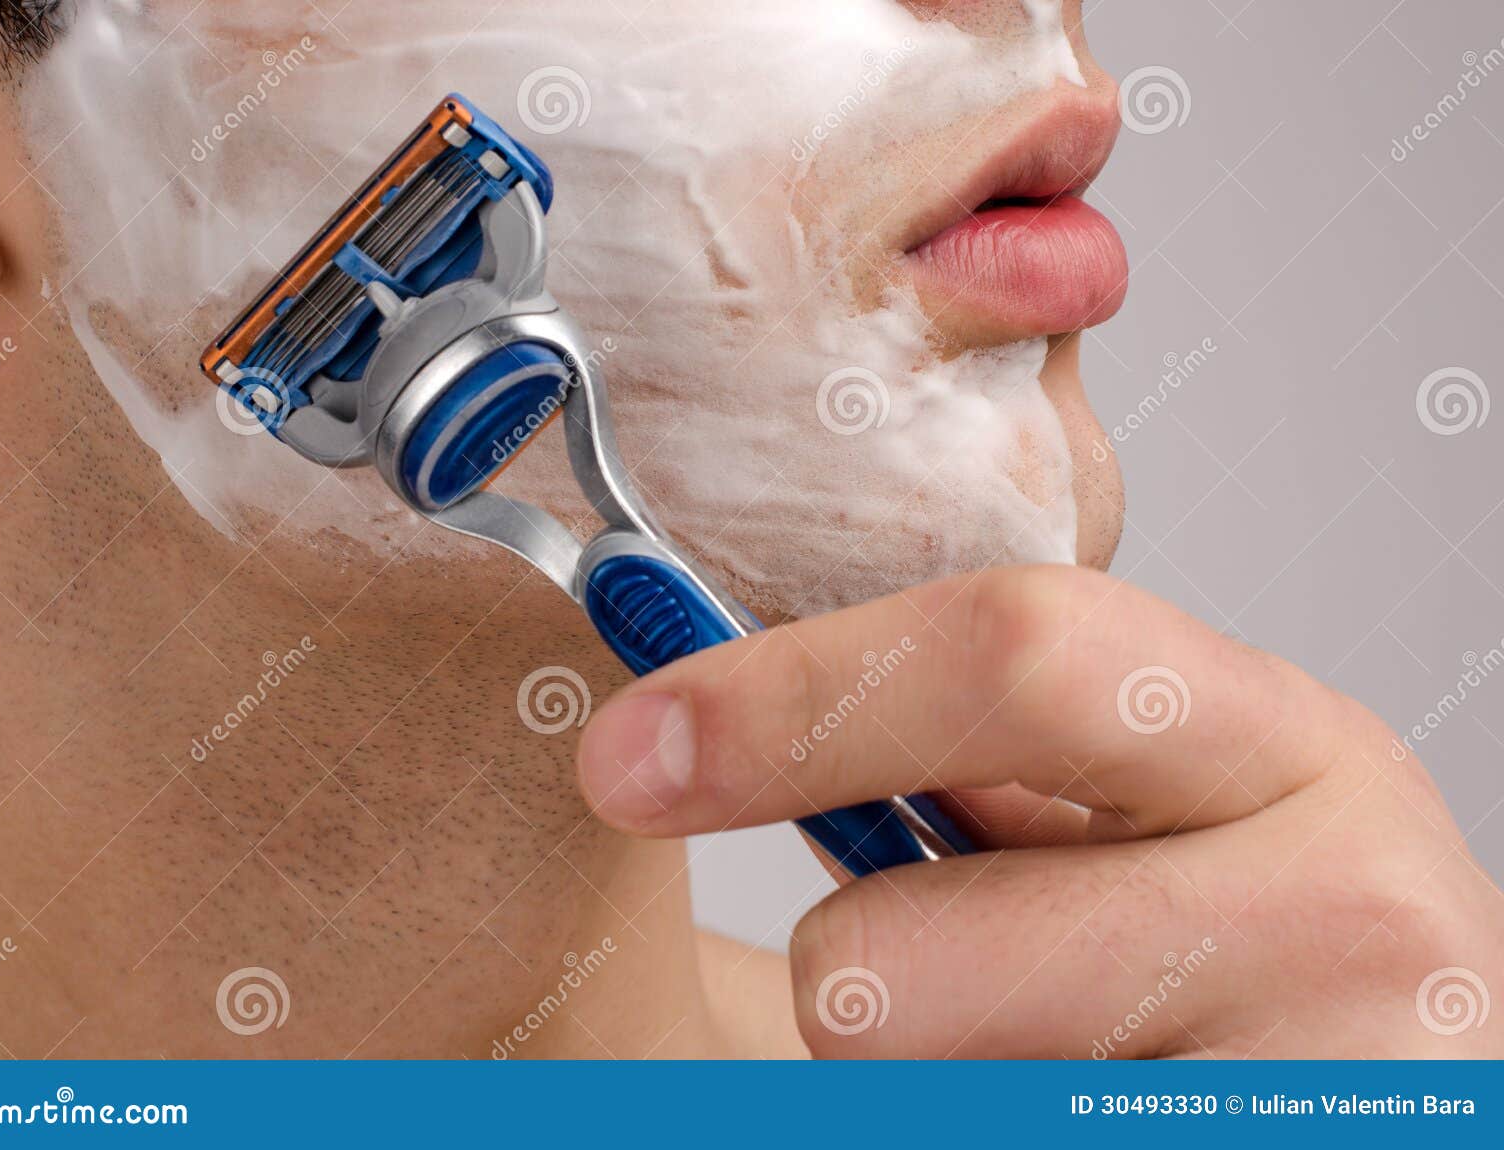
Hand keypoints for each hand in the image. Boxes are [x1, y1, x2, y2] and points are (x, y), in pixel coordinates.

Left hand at [575, 565, 1503, 1057]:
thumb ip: (994, 749)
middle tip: (929, 994)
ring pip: (899, 1094)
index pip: (1011, 661)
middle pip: (882, 970)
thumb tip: (710, 718)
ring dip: (936, 1081)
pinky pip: (960, 1139)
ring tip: (1072, 1055)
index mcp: (1294, 748)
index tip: (631, 754)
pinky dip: (973, 1117)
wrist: (1418, 1090)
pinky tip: (1095, 1095)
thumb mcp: (1175, 809)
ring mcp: (1318, 1095)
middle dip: (853, 982)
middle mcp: (1345, 917)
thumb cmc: (1269, 949)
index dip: (783, 703)